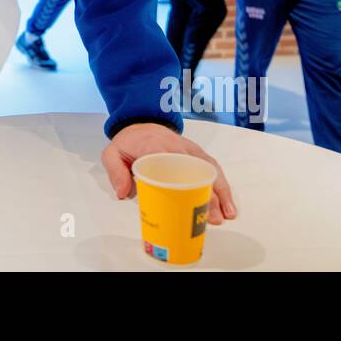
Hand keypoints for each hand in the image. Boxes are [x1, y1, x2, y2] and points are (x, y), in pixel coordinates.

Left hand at [102, 123, 236, 224]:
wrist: (140, 122)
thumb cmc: (128, 142)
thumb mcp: (112, 152)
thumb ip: (115, 170)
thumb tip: (123, 193)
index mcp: (155, 146)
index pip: (172, 162)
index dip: (183, 182)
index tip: (192, 202)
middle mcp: (177, 146)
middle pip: (197, 169)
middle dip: (210, 194)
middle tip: (216, 219)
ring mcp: (189, 149)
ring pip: (210, 168)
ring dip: (222, 190)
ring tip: (228, 214)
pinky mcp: (196, 153)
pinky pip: (212, 167)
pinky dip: (221, 184)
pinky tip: (226, 202)